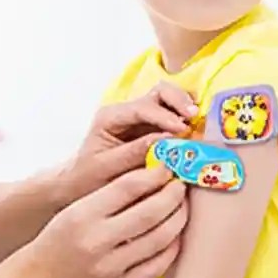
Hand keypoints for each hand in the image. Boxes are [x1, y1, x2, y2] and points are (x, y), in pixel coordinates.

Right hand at [25, 165, 187, 277]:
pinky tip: (174, 235)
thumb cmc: (62, 236)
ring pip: (159, 240)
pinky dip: (172, 247)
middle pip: (149, 213)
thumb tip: (154, 176)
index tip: (166, 167)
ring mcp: (111, 269)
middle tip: (180, 186)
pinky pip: (158, 266)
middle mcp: (96, 242)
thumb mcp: (77, 207)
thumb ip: (111, 193)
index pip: (128, 187)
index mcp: (83, 215)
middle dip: (173, 195)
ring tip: (181, 207)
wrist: (42, 277)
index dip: (154, 174)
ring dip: (178, 219)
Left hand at [55, 83, 198, 205]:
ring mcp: (141, 118)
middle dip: (178, 101)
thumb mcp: (106, 167)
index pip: (140, 108)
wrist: (80, 184)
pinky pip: (173, 116)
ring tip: (197, 122)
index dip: (163, 116)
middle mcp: (126, 112)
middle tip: (193, 117)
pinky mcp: (153, 128)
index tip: (181, 129)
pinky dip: (186, 119)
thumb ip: (134, 152)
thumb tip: (166, 140)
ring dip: (185, 107)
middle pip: (158, 92)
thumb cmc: (88, 177)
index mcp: (110, 117)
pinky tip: (195, 129)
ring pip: (169, 99)